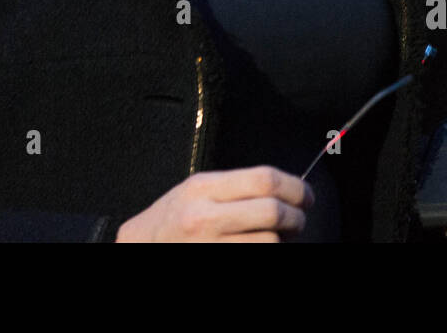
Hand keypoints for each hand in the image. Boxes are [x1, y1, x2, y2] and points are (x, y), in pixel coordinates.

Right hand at [114, 164, 314, 241]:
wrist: (141, 247)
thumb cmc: (171, 219)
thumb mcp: (195, 189)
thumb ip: (235, 187)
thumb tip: (284, 190)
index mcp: (202, 188)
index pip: (264, 179)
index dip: (295, 187)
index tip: (305, 195)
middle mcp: (205, 218)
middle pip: (272, 212)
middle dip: (297, 217)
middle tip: (300, 219)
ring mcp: (209, 247)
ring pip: (270, 242)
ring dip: (284, 241)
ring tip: (281, 237)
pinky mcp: (215, 266)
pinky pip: (257, 259)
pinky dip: (268, 252)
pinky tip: (264, 247)